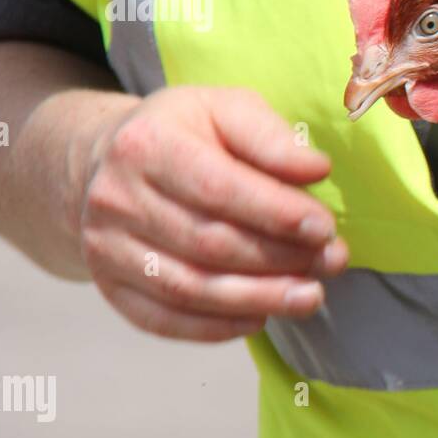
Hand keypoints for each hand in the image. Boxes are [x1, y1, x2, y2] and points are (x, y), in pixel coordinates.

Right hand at [72, 86, 346, 341]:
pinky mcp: (109, 286)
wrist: (107, 160)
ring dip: (259, 299)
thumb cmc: (185, 134)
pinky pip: (164, 320)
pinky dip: (217, 327)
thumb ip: (270, 138)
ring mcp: (106, 248)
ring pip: (190, 288)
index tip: (325, 228)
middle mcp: (116, 198)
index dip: (277, 213)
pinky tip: (260, 318)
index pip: (218, 188)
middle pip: (209, 244)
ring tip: (310, 297)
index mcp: (147, 145)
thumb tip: (316, 170)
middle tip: (331, 262)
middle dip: (280, 259)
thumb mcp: (226, 110)